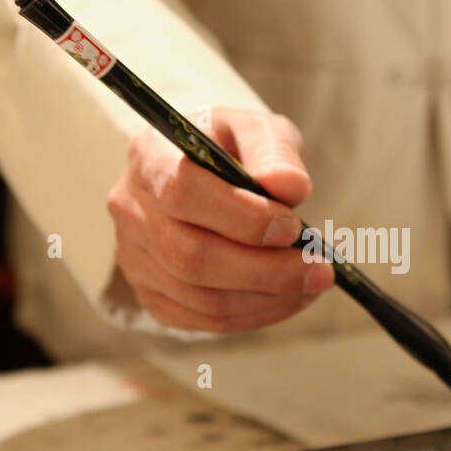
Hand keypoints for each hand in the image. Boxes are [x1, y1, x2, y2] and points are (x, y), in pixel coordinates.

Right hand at [107, 107, 333, 331]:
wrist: (204, 172)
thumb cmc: (233, 149)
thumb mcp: (258, 130)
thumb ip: (276, 152)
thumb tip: (290, 187)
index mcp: (150, 156)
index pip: (182, 192)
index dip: (241, 216)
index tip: (292, 226)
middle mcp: (130, 209)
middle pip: (190, 255)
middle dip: (265, 269)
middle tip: (320, 269)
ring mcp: (134, 257)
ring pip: (200, 297)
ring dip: (267, 297)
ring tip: (313, 282)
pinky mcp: (150, 293)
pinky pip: (203, 320)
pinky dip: (254, 315)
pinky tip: (289, 298)